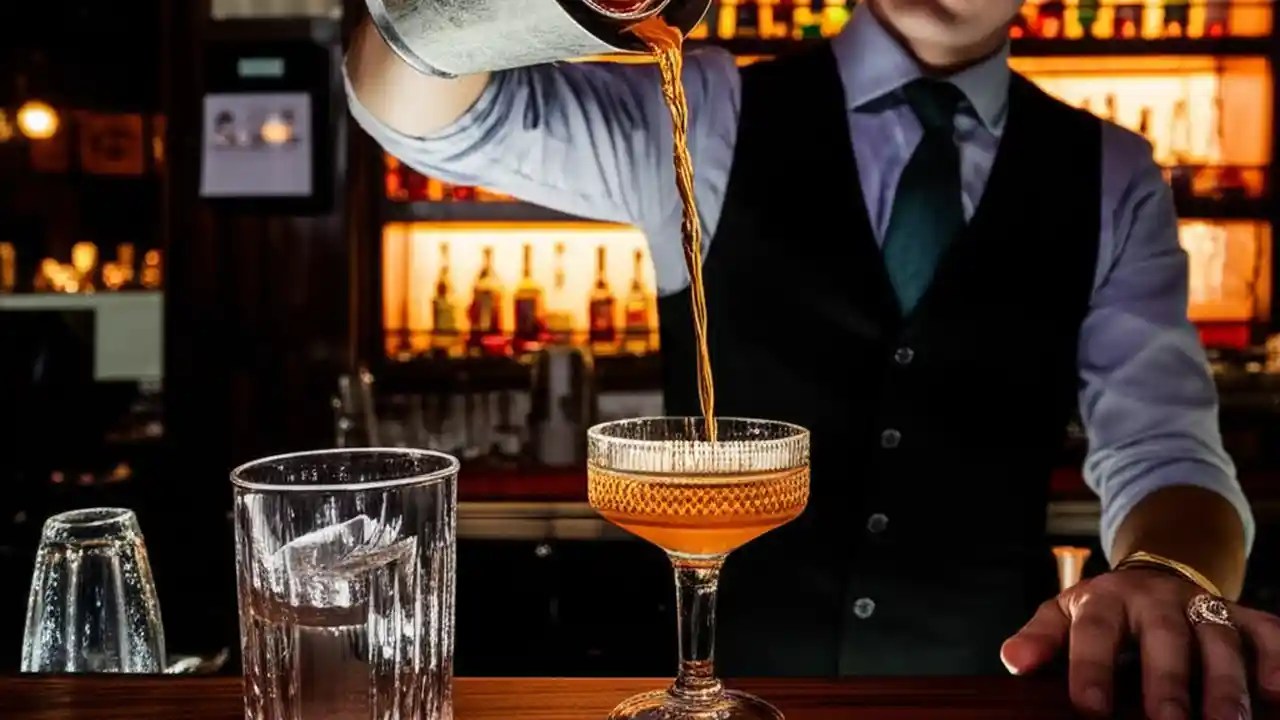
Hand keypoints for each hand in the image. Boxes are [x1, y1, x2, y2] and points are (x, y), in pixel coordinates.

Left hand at [1000, 568, 1279, 718]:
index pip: (1095, 632)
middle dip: (1168, 683)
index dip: (1092, 668)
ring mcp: (1205, 607)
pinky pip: (1268, 634)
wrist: (1154, 576)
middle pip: (1165, 639)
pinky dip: (1277, 660)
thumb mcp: (1064, 616)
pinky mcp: (1245, 617)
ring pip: (1220, 641)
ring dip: (1227, 684)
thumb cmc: (1103, 613)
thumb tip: (1013, 663)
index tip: (1090, 709)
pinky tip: (1278, 693)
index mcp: (1106, 601)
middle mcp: (1158, 601)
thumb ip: (1040, 639)